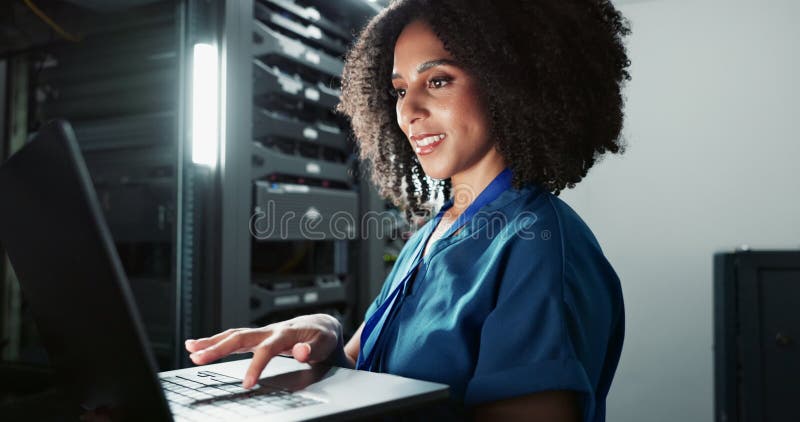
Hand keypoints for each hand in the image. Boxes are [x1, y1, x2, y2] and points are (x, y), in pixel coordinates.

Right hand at [185, 314, 345, 388]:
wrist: (323, 325)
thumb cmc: (323, 336)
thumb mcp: (325, 343)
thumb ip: (313, 349)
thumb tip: (301, 352)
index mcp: (286, 333)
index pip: (267, 349)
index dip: (256, 366)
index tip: (247, 384)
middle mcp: (270, 330)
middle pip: (240, 336)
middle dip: (218, 347)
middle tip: (197, 358)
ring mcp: (263, 332)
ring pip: (234, 335)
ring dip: (212, 341)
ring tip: (190, 349)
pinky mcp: (259, 336)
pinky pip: (235, 337)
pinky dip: (217, 341)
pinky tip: (200, 346)